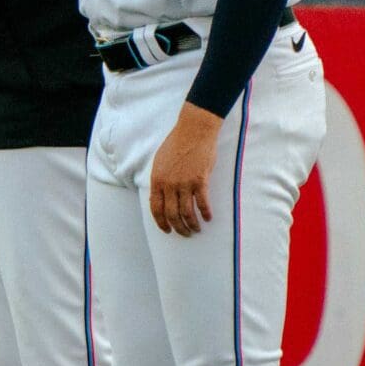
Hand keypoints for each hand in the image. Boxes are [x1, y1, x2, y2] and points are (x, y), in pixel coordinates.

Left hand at [148, 104, 220, 235]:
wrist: (193, 131)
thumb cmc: (177, 144)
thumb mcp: (160, 162)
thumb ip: (160, 179)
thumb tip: (161, 196)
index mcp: (157, 180)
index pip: (156, 208)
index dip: (161, 222)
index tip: (167, 230)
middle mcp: (169, 184)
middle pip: (172, 214)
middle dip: (178, 228)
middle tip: (185, 233)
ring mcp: (184, 183)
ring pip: (187, 212)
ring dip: (192, 224)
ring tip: (197, 229)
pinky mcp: (200, 180)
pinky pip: (202, 203)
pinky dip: (206, 213)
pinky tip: (208, 218)